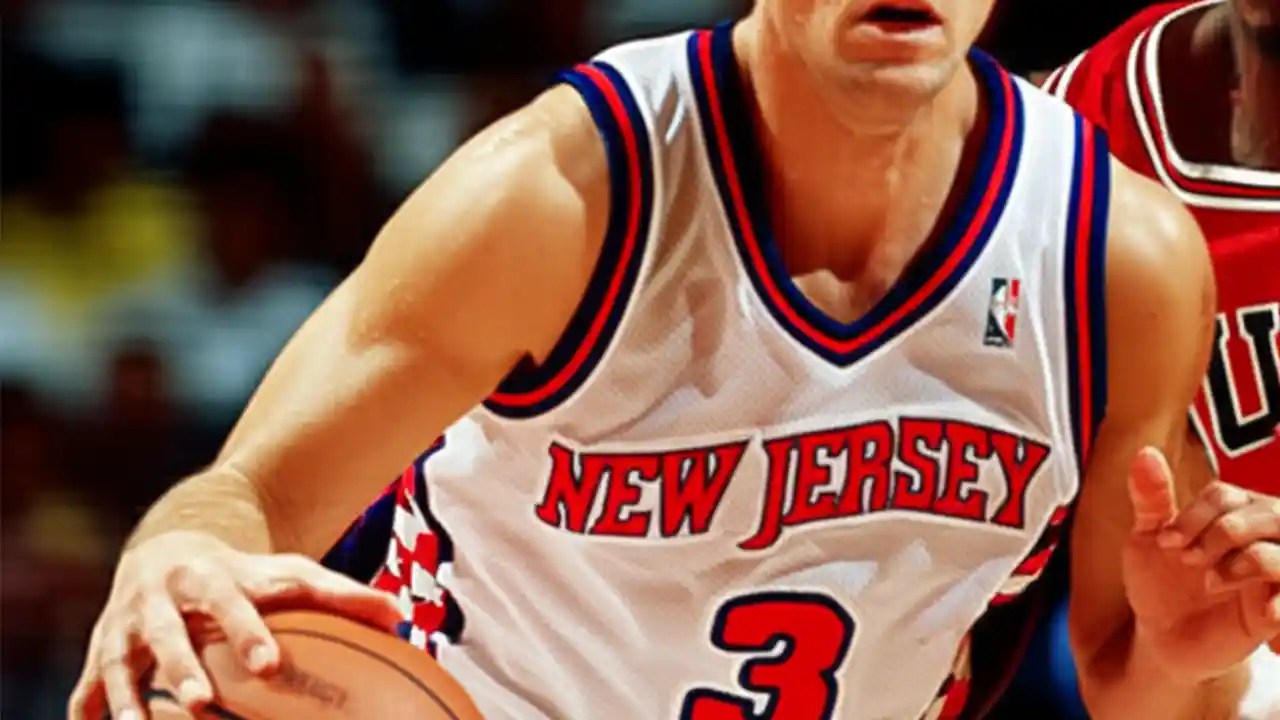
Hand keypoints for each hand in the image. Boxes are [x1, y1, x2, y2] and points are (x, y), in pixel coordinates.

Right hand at [68, 530, 402, 719]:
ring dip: (128, 697)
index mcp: (216, 578)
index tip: (269, 665)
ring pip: (123, 662)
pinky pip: (90, 683)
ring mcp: (128, 624)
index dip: (250, 633)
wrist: (169, 546)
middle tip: (200, 702)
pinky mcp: (103, 649)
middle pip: (171, 632)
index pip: (235, 604)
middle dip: (182, 667)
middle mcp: (166, 598)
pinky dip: (89, 708)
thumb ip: (339, 594)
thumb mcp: (287, 574)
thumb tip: (398, 615)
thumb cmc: (245, 574)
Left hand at [1123, 447, 1279, 682]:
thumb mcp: (1148, 540)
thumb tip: (1145, 453)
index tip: (1166, 542)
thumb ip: (1150, 499)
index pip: (1226, 496)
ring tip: (1211, 584)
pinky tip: (1263, 612)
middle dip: (1226, 532)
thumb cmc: (1159, 581)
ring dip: (1250, 562)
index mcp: (1231, 514)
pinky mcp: (1277, 610)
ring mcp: (1274, 573)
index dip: (1195, 515)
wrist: (1161, 637)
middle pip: (1269, 513)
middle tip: (1188, 560)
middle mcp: (1260, 537)